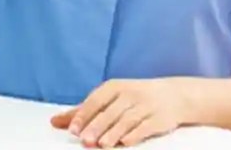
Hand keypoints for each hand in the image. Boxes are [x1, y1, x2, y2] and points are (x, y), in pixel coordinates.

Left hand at [50, 79, 187, 147]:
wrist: (175, 95)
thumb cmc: (135, 97)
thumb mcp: (110, 99)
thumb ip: (83, 111)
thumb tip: (54, 121)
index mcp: (115, 87)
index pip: (96, 100)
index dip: (84, 115)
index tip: (73, 129)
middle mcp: (130, 94)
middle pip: (110, 112)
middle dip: (96, 127)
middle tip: (84, 140)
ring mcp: (146, 106)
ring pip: (127, 120)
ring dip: (114, 133)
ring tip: (102, 145)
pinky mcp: (160, 118)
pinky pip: (146, 127)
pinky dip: (136, 134)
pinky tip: (126, 142)